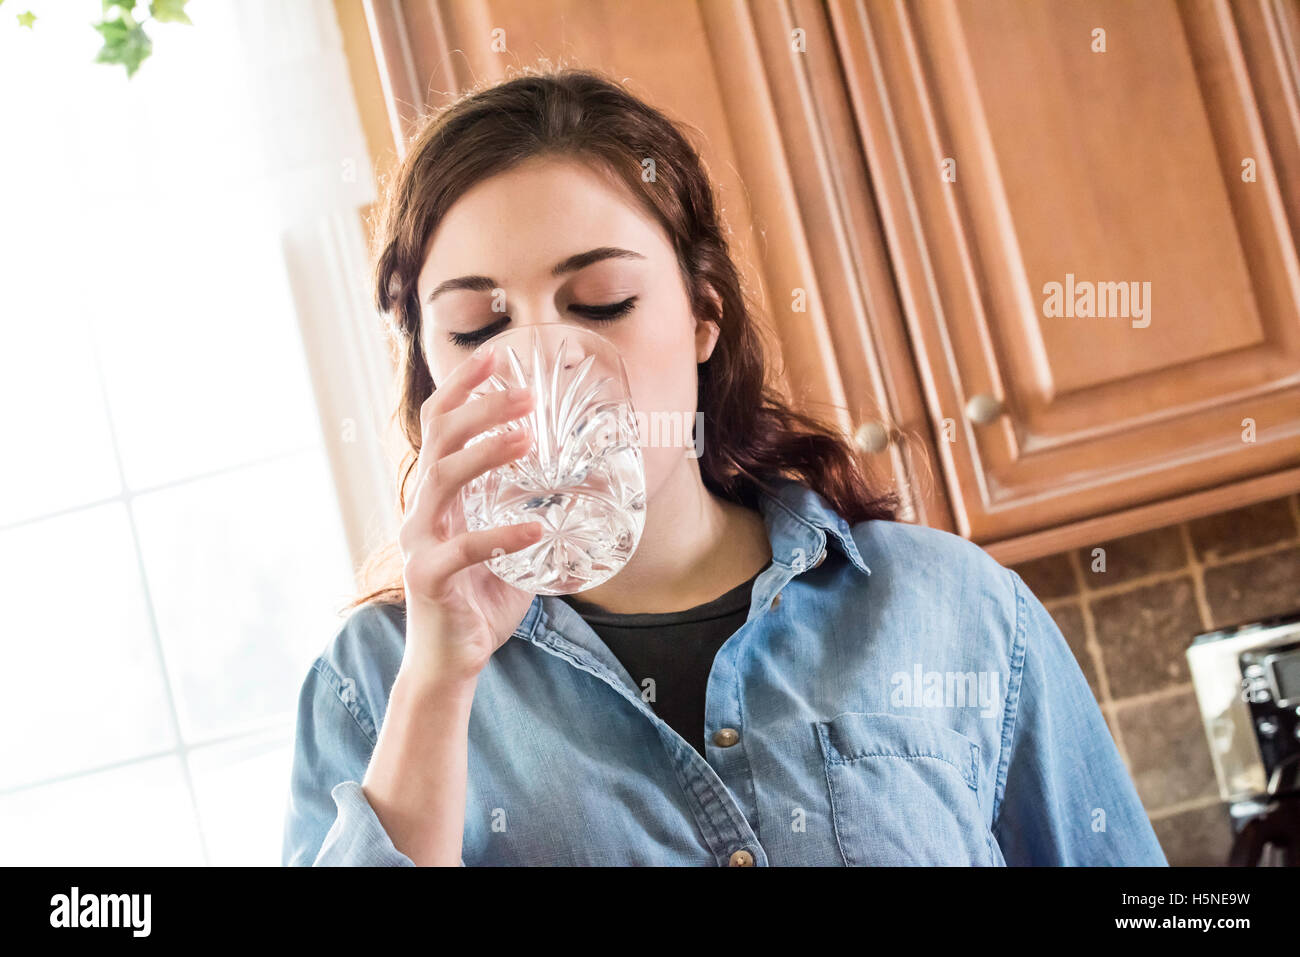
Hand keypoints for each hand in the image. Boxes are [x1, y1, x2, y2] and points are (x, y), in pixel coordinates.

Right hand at [397, 344, 541, 684]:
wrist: (452, 659)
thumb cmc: (479, 599)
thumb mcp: (508, 545)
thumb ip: (529, 512)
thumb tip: (581, 486)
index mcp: (438, 496)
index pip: (441, 426)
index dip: (463, 389)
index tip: (496, 356)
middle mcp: (421, 509)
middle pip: (441, 440)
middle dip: (481, 409)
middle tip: (526, 393)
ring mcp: (418, 541)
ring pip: (442, 481)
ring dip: (485, 454)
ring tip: (526, 438)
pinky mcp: (428, 577)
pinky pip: (462, 549)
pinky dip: (500, 537)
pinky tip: (534, 528)